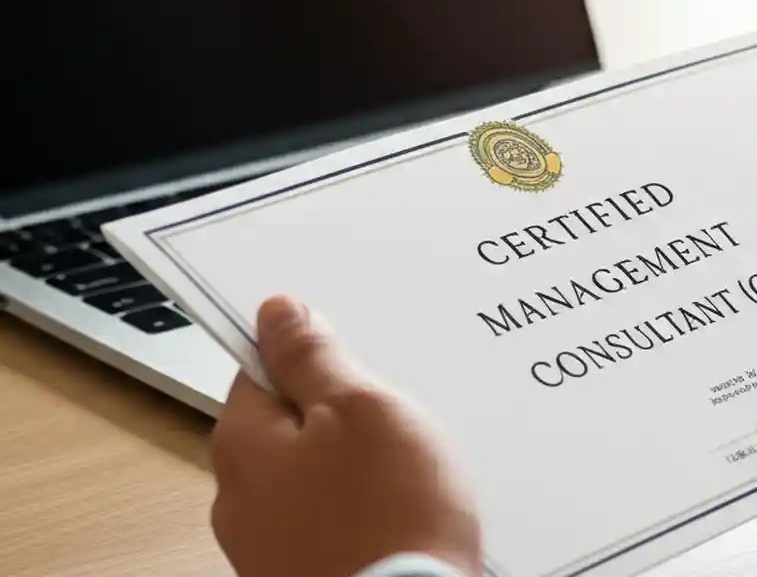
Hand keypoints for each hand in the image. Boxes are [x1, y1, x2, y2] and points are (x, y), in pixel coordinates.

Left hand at [210, 296, 481, 576]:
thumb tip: (279, 313)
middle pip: (289, 424)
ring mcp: (269, 544)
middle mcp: (240, 497)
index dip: (311, 354)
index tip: (350, 355)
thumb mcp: (362, 407)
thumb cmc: (388, 518)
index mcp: (243, 442)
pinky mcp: (305, 571)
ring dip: (356, 465)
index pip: (259, 368)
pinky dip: (363, 510)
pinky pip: (333, 519)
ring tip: (407, 472)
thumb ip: (314, 356)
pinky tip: (401, 513)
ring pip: (314, 474)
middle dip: (341, 414)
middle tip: (392, 418)